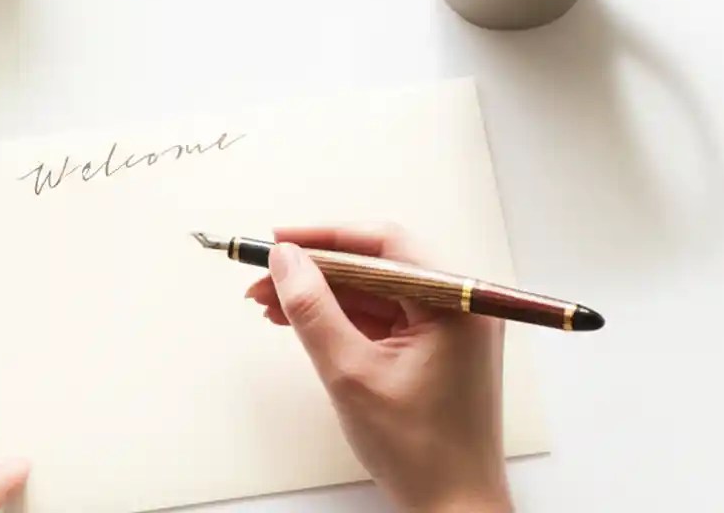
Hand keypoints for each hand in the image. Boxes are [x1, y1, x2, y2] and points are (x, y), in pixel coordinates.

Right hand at [246, 225, 511, 512]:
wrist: (453, 509)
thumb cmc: (420, 452)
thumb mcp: (351, 374)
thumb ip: (313, 310)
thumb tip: (285, 260)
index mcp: (455, 303)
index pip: (384, 245)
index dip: (324, 238)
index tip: (278, 242)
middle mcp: (459, 306)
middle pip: (375, 266)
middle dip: (315, 270)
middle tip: (263, 275)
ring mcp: (449, 328)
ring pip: (373, 291)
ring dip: (322, 295)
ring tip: (268, 302)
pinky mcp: (434, 348)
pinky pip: (381, 316)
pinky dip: (340, 317)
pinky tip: (299, 320)